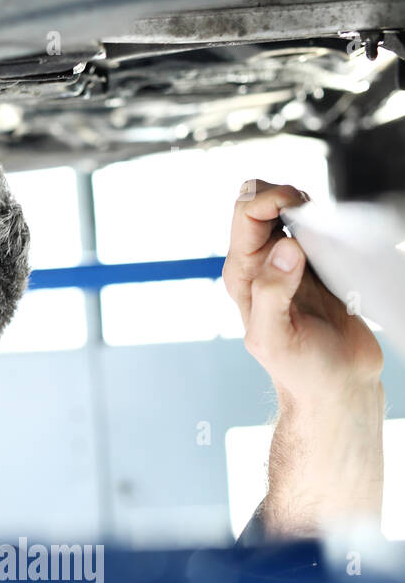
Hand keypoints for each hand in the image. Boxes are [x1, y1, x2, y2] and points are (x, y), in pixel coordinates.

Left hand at [223, 179, 383, 405]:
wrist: (337, 387)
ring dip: (308, 208)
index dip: (269, 199)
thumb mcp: (275, 337)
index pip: (245, 215)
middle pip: (261, 204)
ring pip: (288, 213)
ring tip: (326, 229)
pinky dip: (328, 224)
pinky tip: (339, 239)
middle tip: (313, 213)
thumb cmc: (301, 370)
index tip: (299, 206)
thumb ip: (272, 293)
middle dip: (285, 196)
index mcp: (244, 274)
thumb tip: (284, 247)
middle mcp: (262, 264)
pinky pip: (317, 231)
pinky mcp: (319, 269)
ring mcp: (290, 264)